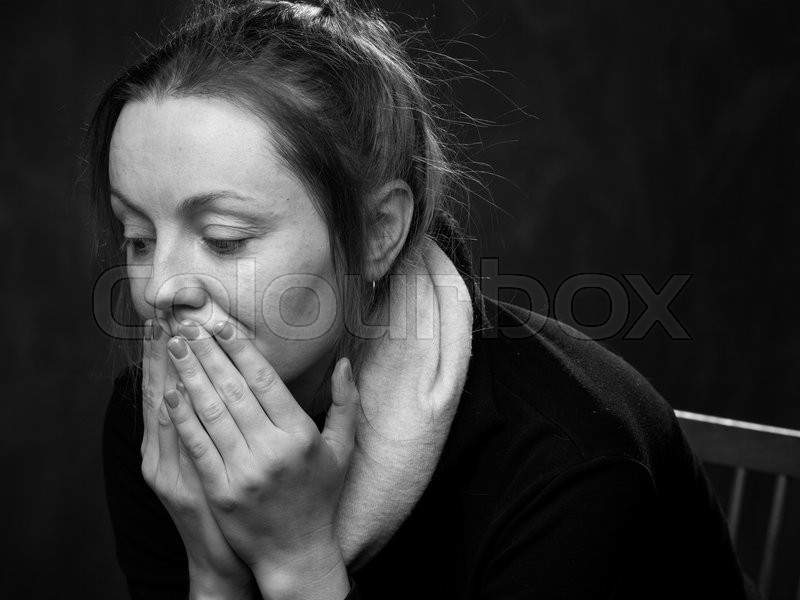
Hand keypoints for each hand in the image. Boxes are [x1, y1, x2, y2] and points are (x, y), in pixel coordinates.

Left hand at [163, 320, 357, 599]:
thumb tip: (344, 362)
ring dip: (189, 375)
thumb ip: (345, 403)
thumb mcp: (342, 449)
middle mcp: (271, 450)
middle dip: (208, 352)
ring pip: (211, 412)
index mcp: (300, 435)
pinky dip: (181, 417)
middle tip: (188, 323)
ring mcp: (243, 472)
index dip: (241, 350)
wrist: (297, 552)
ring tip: (175, 346)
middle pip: (233, 389)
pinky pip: (197, 446)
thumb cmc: (320, 496)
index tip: (221, 324)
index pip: (265, 381)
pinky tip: (169, 392)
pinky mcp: (219, 492)